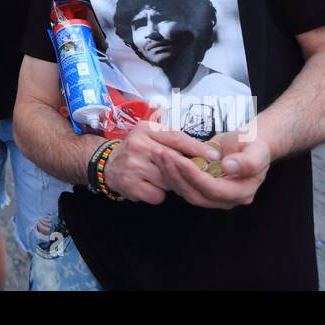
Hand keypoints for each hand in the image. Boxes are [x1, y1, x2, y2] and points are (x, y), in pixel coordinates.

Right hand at [101, 118, 218, 205]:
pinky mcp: (130, 185)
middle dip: (187, 169)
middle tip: (195, 174)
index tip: (215, 156)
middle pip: (175, 161)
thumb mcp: (151, 135)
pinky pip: (158, 195)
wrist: (109, 164)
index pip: (177, 138)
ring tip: (161, 176)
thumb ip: (173, 140)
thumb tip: (206, 152)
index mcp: (146, 129)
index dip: (198, 148)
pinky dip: (158, 194)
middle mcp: (138, 144)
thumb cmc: (138, 150)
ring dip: (171, 182)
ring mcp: (133, 165)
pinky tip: (151, 186)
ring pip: (168, 180)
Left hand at [155, 130, 271, 209]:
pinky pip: (183, 185)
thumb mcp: (257, 149)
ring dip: (170, 174)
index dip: (195, 176)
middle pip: (196, 194)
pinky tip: (161, 157)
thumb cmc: (254, 144)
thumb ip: (247, 161)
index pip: (213, 189)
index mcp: (242, 192)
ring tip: (158, 153)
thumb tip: (229, 167)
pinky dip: (170, 172)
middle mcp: (226, 199)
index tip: (180, 159)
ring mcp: (213, 196)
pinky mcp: (201, 189)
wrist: (248, 143)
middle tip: (163, 155)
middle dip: (177, 175)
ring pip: (186, 192)